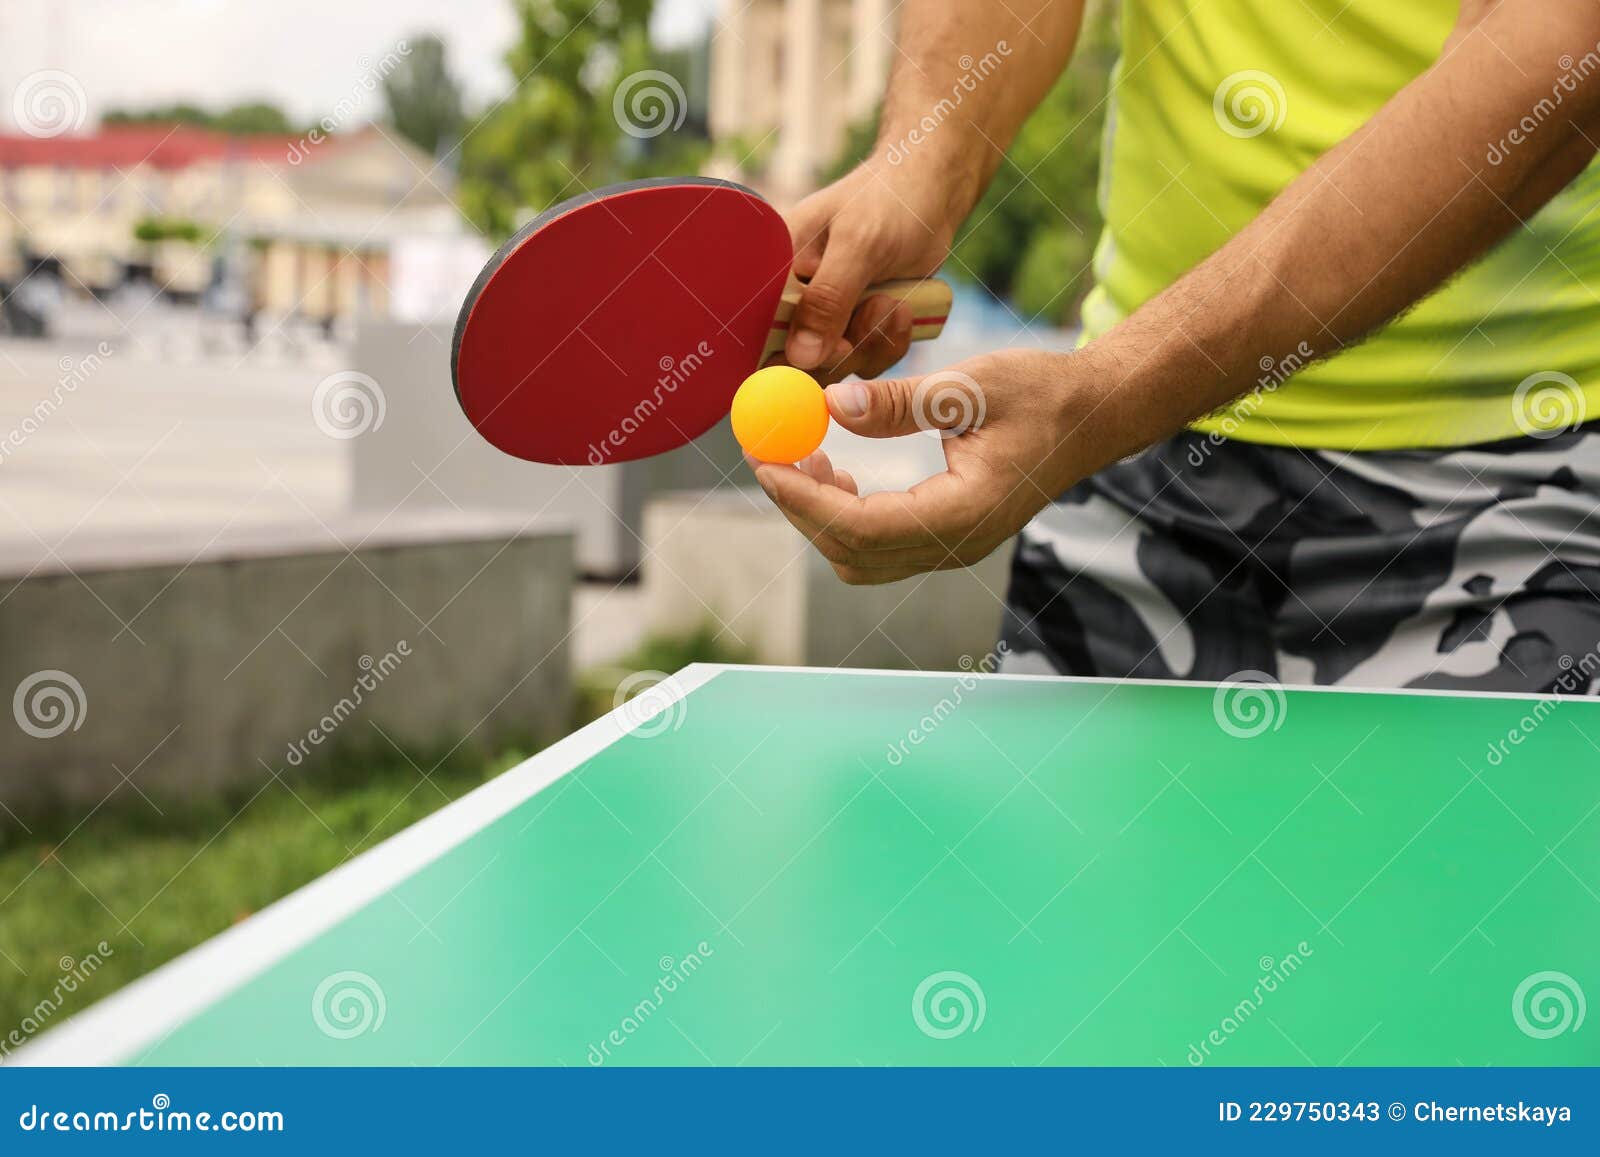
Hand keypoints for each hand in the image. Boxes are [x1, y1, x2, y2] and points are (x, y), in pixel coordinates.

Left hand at [751, 348, 1097, 584]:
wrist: (1093, 417)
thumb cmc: (1041, 394)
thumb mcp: (969, 386)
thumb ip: (898, 402)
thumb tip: (830, 403)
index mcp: (963, 515)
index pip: (859, 527)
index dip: (803, 499)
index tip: (766, 462)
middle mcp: (954, 547)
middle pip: (850, 551)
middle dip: (799, 506)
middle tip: (766, 452)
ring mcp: (951, 549)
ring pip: (859, 557)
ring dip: (819, 515)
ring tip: (798, 455)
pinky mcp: (946, 539)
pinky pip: (879, 546)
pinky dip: (843, 516)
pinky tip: (834, 470)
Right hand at [783, 162, 960, 383]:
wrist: (933, 193)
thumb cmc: (890, 202)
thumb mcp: (859, 245)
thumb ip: (828, 299)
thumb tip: (800, 356)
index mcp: (776, 269)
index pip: (757, 329)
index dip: (782, 354)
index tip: (827, 351)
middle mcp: (795, 297)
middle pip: (795, 360)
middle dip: (838, 350)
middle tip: (870, 317)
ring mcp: (827, 315)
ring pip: (835, 364)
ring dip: (871, 342)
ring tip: (893, 301)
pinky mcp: (856, 326)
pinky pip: (866, 359)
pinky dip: (889, 342)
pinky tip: (903, 308)